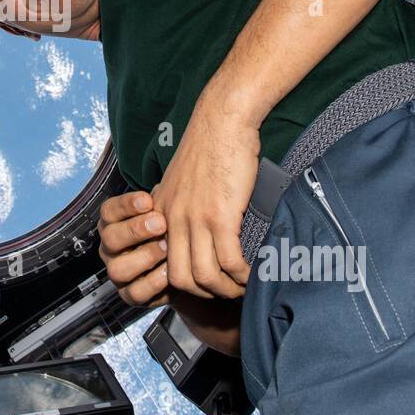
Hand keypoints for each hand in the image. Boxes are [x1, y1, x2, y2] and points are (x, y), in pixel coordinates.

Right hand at [97, 190, 170, 306]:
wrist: (185, 266)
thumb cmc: (172, 231)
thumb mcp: (167, 213)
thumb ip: (163, 202)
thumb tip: (166, 187)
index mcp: (114, 225)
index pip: (108, 212)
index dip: (126, 205)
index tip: (147, 200)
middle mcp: (111, 249)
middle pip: (110, 238)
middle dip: (135, 230)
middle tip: (160, 222)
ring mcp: (118, 274)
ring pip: (118, 269)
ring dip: (143, 257)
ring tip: (166, 247)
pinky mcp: (130, 296)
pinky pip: (135, 293)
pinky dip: (152, 283)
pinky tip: (169, 271)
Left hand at [153, 95, 259, 299]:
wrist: (222, 120)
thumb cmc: (210, 147)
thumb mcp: (183, 182)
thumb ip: (183, 208)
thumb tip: (197, 230)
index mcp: (162, 214)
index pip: (163, 264)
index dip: (185, 283)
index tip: (206, 284)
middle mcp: (174, 220)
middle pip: (180, 279)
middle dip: (206, 294)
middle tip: (227, 291)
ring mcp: (195, 219)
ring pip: (204, 276)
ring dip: (227, 289)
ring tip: (243, 287)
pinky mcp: (220, 215)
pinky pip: (229, 260)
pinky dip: (242, 275)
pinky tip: (253, 274)